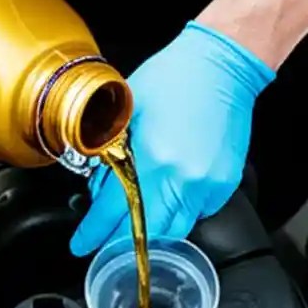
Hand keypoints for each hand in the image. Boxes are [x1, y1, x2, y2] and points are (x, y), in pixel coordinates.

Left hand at [69, 21, 274, 256]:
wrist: (223, 63)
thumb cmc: (175, 76)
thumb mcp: (127, 109)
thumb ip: (109, 147)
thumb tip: (98, 181)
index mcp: (155, 159)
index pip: (116, 211)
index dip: (94, 232)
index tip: (82, 244)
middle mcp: (185, 179)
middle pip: (150, 233)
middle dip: (123, 240)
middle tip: (107, 236)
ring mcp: (209, 184)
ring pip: (176, 229)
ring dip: (154, 227)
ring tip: (138, 211)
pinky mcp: (225, 184)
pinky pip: (198, 212)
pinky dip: (180, 209)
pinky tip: (169, 190)